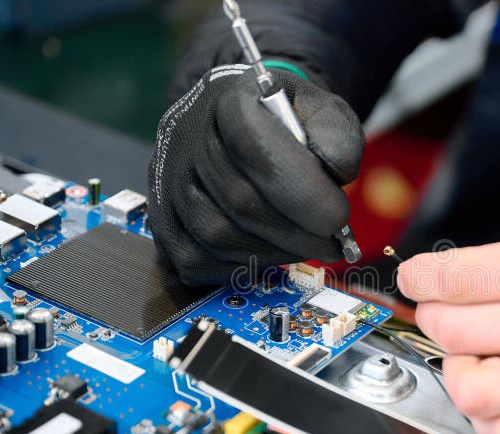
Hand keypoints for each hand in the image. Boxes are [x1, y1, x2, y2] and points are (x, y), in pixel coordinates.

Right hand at [148, 66, 363, 284]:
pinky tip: (270, 256)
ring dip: (272, 253)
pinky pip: (193, 259)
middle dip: (295, 233)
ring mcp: (167, 177)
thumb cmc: (288, 118)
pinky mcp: (162, 215)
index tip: (338, 218)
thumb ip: (337, 135)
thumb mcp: (322, 108)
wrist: (243, 118)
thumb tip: (337, 174)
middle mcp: (186, 135)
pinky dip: (239, 269)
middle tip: (332, 244)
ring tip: (305, 248)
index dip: (300, 191)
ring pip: (215, 234)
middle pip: (238, 200)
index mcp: (227, 98)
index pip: (254, 146)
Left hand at [397, 230, 499, 433]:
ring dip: (454, 368)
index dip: (422, 276)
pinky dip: (485, 414)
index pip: (467, 275)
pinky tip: (497, 389)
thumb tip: (444, 280)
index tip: (415, 278)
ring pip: (472, 390)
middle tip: (441, 310)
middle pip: (457, 329)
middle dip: (432, 315)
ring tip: (472, 353)